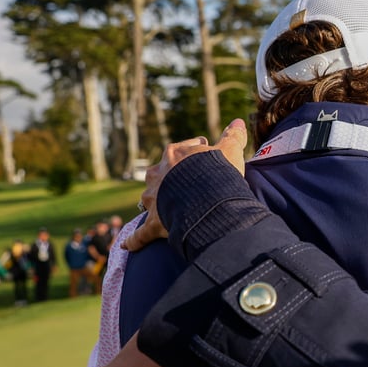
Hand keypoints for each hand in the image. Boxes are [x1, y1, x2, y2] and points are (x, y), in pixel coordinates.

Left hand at [124, 120, 248, 251]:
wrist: (206, 198)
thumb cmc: (217, 172)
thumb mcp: (229, 151)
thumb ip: (232, 136)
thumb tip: (238, 121)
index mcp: (174, 156)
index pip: (179, 151)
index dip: (191, 154)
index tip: (202, 159)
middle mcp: (158, 176)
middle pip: (159, 175)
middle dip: (168, 180)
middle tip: (183, 186)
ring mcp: (154, 200)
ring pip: (149, 200)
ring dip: (154, 205)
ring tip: (163, 213)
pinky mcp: (153, 224)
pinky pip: (141, 234)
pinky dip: (135, 240)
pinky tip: (129, 245)